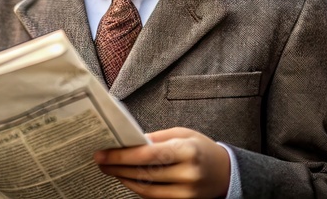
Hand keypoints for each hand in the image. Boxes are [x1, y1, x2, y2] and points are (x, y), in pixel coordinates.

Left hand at [94, 127, 230, 197]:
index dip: (122, 156)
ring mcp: (186, 192)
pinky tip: (127, 179)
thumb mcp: (182, 134)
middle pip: (144, 173)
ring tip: (111, 170)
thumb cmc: (201, 148)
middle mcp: (187, 173)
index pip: (148, 154)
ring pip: (146, 189)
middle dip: (118, 168)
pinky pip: (154, 198)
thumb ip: (156, 138)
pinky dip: (138, 189)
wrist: (225, 172)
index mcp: (187, 150)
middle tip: (100, 162)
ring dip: (124, 180)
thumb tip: (129, 140)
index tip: (103, 153)